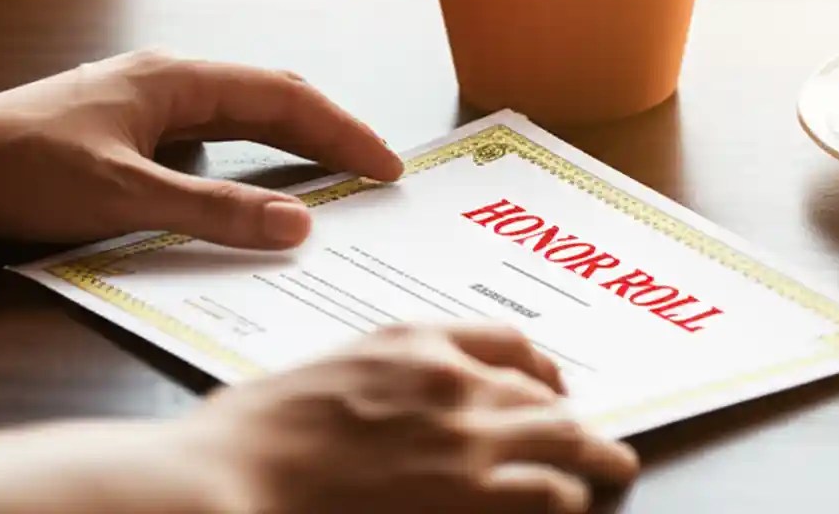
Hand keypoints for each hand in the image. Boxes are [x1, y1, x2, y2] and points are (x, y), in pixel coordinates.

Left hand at [0, 50, 404, 248]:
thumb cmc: (22, 170)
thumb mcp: (124, 199)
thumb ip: (214, 213)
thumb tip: (299, 226)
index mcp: (178, 80)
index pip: (285, 97)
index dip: (342, 131)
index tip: (385, 166)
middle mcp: (170, 81)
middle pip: (272, 97)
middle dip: (330, 131)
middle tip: (376, 171)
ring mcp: (150, 102)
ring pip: (244, 113)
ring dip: (296, 139)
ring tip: (339, 172)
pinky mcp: (131, 127)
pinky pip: (216, 132)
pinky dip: (257, 152)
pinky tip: (264, 177)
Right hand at [0, 323, 637, 513]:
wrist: (224, 480)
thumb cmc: (252, 435)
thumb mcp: (331, 372)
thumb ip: (390, 376)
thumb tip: (416, 404)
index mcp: (414, 341)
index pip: (507, 342)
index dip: (540, 368)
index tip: (550, 385)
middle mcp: (453, 378)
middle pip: (545, 393)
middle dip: (576, 418)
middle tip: (595, 438)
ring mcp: (466, 437)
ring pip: (565, 439)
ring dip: (594, 457)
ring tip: (613, 470)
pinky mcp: (471, 495)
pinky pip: (548, 493)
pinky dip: (566, 500)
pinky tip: (567, 507)